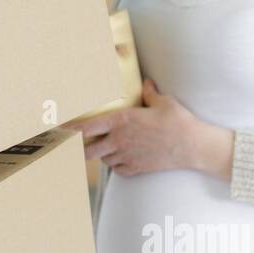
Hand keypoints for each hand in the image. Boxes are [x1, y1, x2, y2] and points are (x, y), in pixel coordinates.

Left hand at [63, 78, 212, 177]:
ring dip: (100, 154)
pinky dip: (114, 165)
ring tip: (103, 147)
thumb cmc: (179, 122)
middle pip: (88, 150)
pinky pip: (116, 169)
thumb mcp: (163, 102)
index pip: (88, 127)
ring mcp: (127, 156)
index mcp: (122, 121)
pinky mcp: (136, 169)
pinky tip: (118, 158)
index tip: (59, 130)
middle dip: (78, 149)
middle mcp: (120, 140)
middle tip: (72, 146)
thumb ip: (149, 93)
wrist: (194, 147)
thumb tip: (147, 83)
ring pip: (103, 159)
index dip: (71, 130)